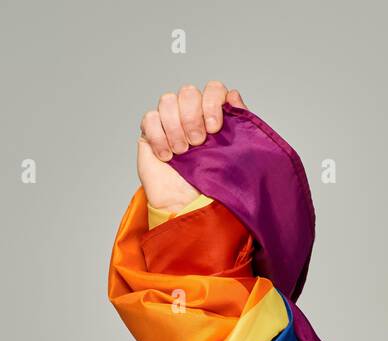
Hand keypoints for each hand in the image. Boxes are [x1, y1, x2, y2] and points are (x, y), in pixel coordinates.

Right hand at [137, 81, 247, 211]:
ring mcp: (169, 120)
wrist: (187, 204)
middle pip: (188, 92)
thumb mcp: (234, 154)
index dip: (212, 102)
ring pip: (167, 100)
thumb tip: (233, 95)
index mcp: (213, 113)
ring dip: (175, 128)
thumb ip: (238, 122)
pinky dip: (159, 137)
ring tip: (182, 151)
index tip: (214, 128)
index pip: (213, 88)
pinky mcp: (150, 131)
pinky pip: (150, 118)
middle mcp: (191, 112)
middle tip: (197, 143)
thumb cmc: (211, 181)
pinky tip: (167, 156)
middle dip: (193, 118)